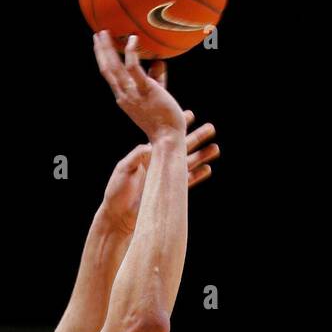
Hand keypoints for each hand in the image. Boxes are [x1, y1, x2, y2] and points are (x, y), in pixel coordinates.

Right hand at [93, 30, 186, 141]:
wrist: (168, 137)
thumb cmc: (165, 120)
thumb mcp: (156, 96)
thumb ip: (156, 79)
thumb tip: (158, 62)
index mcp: (124, 98)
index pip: (110, 77)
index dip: (104, 61)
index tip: (101, 48)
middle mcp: (124, 95)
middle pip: (107, 70)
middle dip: (101, 51)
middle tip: (97, 34)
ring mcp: (133, 93)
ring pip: (114, 67)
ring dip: (108, 48)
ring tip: (105, 32)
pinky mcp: (145, 90)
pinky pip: (133, 68)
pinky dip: (131, 52)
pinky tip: (133, 39)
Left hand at [103, 111, 219, 234]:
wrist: (118, 217)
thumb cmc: (117, 192)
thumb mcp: (123, 170)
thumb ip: (136, 157)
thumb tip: (148, 146)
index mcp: (148, 155)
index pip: (166, 137)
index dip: (177, 127)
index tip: (190, 114)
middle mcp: (159, 164)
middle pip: (182, 148)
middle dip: (197, 137)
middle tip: (211, 128)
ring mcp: (165, 179)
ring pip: (187, 163)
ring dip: (201, 155)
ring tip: (215, 148)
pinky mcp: (168, 192)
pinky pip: (186, 182)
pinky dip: (197, 175)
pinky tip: (208, 169)